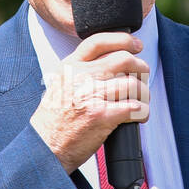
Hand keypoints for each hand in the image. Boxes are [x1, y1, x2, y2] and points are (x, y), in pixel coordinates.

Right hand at [30, 31, 149, 173]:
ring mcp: (91, 96)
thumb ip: (79, 72)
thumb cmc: (54, 121)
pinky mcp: (101, 116)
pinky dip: (143, 111)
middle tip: (143, 76)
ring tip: (142, 100)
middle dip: (141, 66)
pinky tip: (140, 115)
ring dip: (144, 93)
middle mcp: (80, 77)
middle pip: (123, 59)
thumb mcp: (59, 86)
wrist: (45, 148)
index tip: (136, 45)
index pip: (99, 42)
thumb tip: (111, 62)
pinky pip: (135, 107)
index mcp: (69, 67)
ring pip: (133, 84)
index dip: (123, 39)